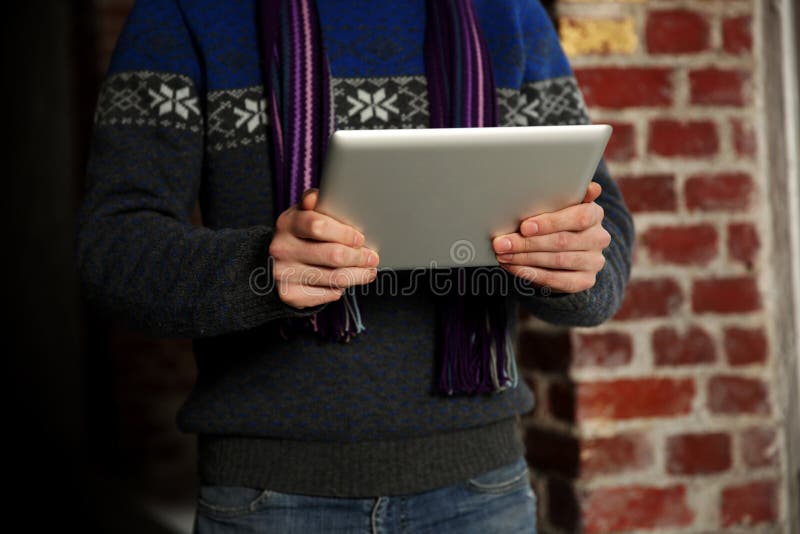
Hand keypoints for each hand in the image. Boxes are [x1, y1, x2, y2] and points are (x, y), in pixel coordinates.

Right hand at [269, 188, 378, 307]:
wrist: (270, 263)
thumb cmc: (298, 235)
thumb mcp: (302, 214)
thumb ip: (314, 204)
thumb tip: (315, 197)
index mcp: (287, 223)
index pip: (319, 226)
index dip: (345, 233)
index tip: (360, 238)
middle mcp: (282, 248)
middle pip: (332, 255)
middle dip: (359, 257)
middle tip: (372, 257)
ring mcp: (284, 273)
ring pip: (335, 278)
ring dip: (358, 275)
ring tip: (369, 271)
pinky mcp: (290, 295)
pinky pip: (327, 294)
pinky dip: (341, 288)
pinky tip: (346, 282)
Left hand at [492, 182, 610, 293]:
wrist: (569, 249)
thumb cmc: (556, 220)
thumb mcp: (558, 205)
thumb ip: (562, 194)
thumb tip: (587, 186)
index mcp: (594, 214)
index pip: (579, 217)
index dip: (550, 223)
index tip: (524, 226)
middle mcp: (599, 238)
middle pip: (562, 241)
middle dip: (526, 243)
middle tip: (501, 243)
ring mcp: (594, 261)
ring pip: (557, 261)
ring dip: (524, 258)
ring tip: (502, 254)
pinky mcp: (585, 281)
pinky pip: (556, 280)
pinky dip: (531, 274)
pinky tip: (514, 268)